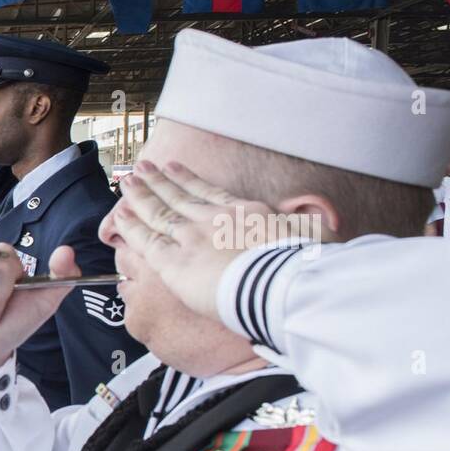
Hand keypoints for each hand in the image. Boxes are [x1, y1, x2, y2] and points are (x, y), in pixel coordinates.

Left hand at [110, 160, 298, 320]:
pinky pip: (146, 242)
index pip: (208, 193)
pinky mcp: (175, 263)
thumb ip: (313, 227)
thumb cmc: (302, 267)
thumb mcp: (314, 237)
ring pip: (159, 212)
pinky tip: (120, 217)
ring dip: (140, 196)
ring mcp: (192, 238)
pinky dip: (131, 227)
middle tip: (141, 168)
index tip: (174, 166)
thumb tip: (329, 224)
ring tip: (126, 183)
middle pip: (178, 196)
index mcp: (245, 212)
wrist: (281, 284)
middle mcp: (214, 219)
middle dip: (157, 181)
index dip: (187, 179)